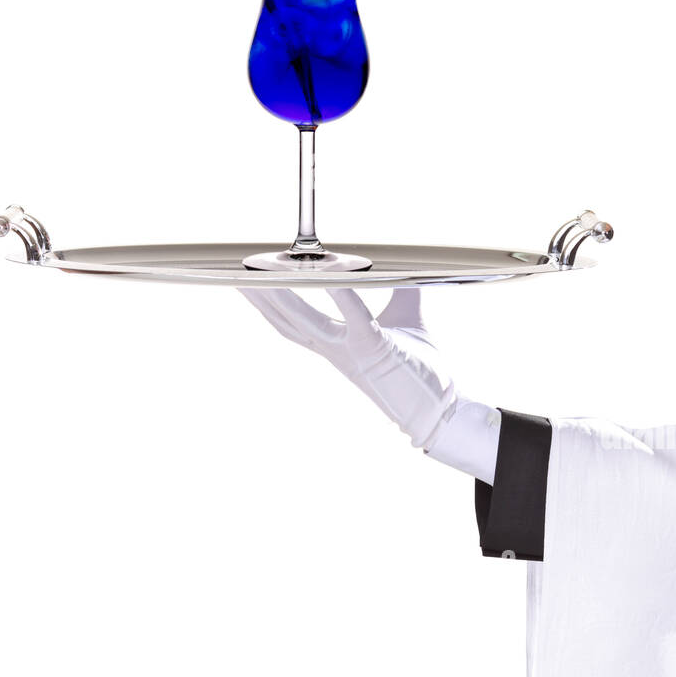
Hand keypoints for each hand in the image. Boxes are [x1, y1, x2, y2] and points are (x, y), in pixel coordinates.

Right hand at [241, 287, 500, 480]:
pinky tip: (332, 274)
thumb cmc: (421, 370)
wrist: (440, 411)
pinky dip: (342, 295)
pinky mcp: (375, 349)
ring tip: (263, 272)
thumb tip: (402, 265)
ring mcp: (352, 352)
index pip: (293, 323)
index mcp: (337, 346)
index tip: (249, 281)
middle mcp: (336, 351)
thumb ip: (400, 290)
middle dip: (259, 298)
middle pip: (286, 322)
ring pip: (306, 322)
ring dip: (282, 297)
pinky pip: (354, 317)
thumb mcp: (405, 320)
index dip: (268, 304)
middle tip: (236, 273)